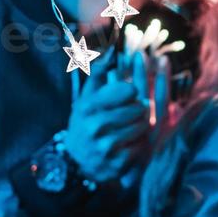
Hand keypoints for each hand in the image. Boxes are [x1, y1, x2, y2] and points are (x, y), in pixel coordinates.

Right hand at [65, 61, 151, 183]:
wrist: (74, 162)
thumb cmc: (85, 123)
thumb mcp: (86, 99)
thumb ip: (97, 75)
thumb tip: (109, 52)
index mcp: (88, 107)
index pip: (126, 90)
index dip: (132, 90)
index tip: (130, 93)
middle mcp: (94, 126)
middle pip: (137, 109)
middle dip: (140, 108)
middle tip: (137, 109)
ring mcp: (104, 147)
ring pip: (140, 127)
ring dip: (142, 124)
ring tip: (136, 124)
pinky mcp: (115, 164)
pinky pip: (140, 147)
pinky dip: (139, 143)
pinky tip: (131, 142)